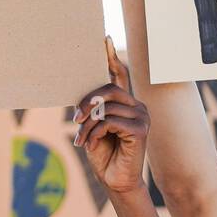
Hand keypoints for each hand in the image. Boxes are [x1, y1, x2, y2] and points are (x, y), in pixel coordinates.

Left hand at [73, 37, 150, 194]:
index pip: (120, 74)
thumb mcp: (91, 125)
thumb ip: (91, 108)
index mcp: (124, 103)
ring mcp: (142, 117)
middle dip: (86, 103)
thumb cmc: (102, 151)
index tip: (105, 38)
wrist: (113, 178)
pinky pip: (110, 122)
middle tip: (74, 119)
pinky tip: (93, 144)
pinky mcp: (141, 130)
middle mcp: (136, 106)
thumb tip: (83, 97)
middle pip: (108, 90)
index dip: (111, 57)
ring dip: (87, 126)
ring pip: (105, 109)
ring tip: (82, 140)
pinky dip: (95, 133)